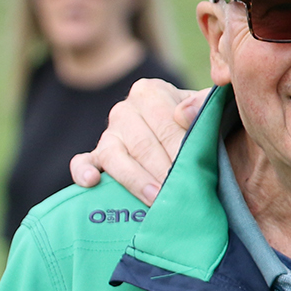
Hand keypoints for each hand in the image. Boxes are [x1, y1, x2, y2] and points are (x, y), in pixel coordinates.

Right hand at [69, 80, 208, 202]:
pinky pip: (82, 162)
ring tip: (156, 198)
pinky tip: (92, 182)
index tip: (194, 168)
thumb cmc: (200, 123)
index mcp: (150, 92)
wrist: (187, 134)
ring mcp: (108, 133)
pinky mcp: (96, 155)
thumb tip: (183, 114)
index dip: (180, 148)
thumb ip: (203, 104)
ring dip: (136, 180)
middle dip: (163, 170)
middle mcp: (125, 109)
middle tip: (180, 192)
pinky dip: (83, 171)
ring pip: (114, 156)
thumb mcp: (208, 107)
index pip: (165, 124)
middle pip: (143, 144)